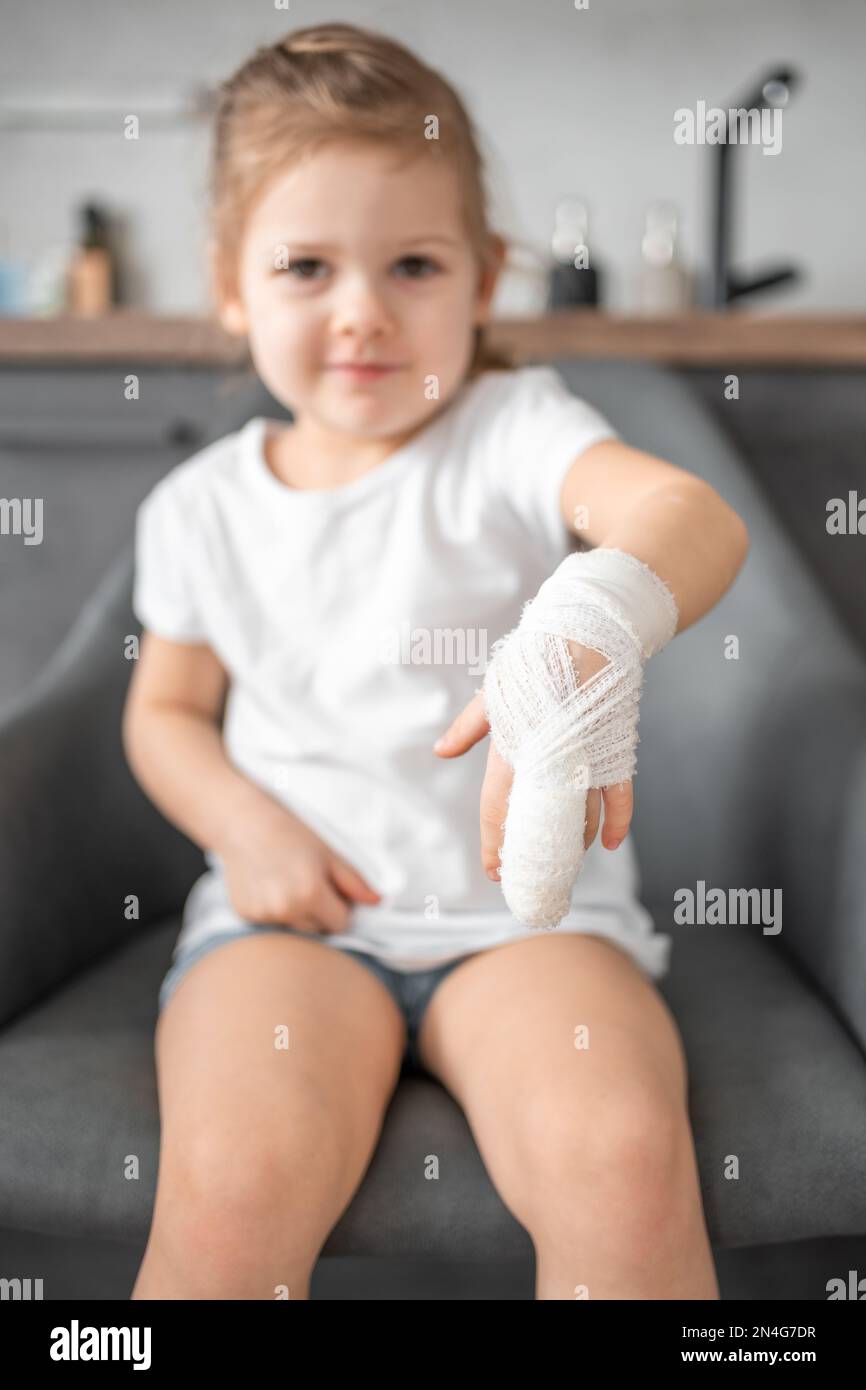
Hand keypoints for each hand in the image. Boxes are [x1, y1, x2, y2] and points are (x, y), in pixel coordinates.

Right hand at [217, 799, 381, 933]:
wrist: (244, 823)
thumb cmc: (292, 833)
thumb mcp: (329, 853)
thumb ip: (354, 882)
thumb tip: (378, 903)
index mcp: (311, 893)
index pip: (341, 924)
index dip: (341, 907)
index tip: (331, 888)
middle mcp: (286, 909)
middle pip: (318, 930)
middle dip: (320, 913)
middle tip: (308, 882)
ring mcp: (264, 915)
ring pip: (296, 929)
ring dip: (298, 914)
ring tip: (288, 884)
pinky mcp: (246, 916)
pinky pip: (273, 925)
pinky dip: (275, 911)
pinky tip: (269, 887)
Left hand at [433, 640, 633, 879]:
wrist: (586, 634)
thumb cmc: (534, 662)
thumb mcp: (494, 692)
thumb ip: (469, 727)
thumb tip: (441, 751)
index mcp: (515, 747)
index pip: (499, 809)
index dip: (495, 844)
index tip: (493, 870)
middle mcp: (551, 759)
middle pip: (542, 823)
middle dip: (535, 856)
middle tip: (528, 879)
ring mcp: (588, 758)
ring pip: (583, 816)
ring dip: (574, 844)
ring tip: (564, 862)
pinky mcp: (616, 751)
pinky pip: (621, 797)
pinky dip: (618, 823)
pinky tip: (610, 844)